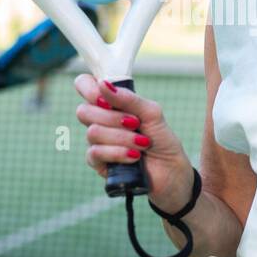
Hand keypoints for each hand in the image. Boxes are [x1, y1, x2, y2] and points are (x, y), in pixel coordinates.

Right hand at [73, 73, 192, 209]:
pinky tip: (134, 157)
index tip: (106, 98)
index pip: (84, 85)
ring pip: (92, 133)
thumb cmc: (162, 140)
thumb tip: (103, 84)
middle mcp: (100, 121)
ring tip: (142, 143)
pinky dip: (117, 153)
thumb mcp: (152, 113)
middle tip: (135, 123)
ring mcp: (97, 143)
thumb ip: (129, 99)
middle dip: (112, 118)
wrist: (172, 172)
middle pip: (83, 111)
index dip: (88, 88)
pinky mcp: (99, 164)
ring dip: (122, 137)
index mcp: (111, 104)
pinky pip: (95, 153)